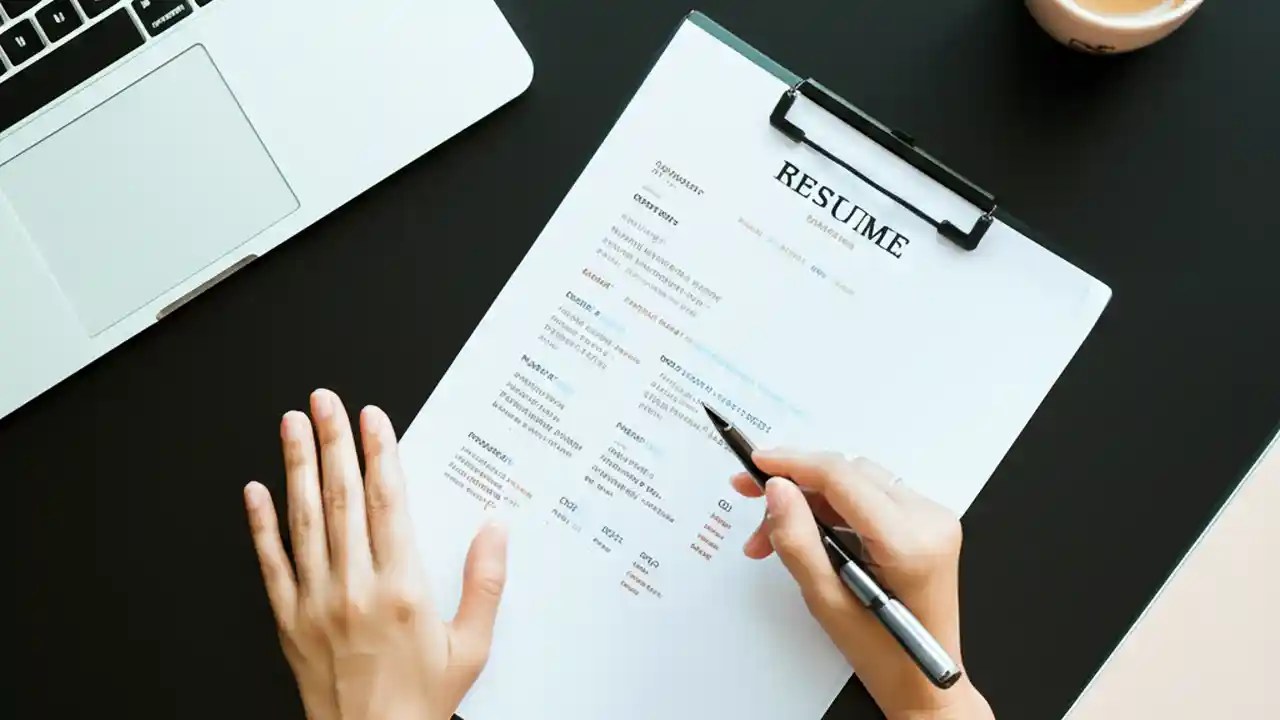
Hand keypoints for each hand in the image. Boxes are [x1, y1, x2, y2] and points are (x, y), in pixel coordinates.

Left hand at [244, 389, 507, 719]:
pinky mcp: (290, 620)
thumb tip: (496, 528)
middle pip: (342, 498)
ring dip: (296, 466)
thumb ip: (485, 582)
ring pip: (304, 520)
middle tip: (325, 401)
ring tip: (292, 425)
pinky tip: (255, 491)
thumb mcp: (471, 646)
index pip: (388, 503)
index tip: (373, 418)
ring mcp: (317, 602)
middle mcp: (355, 588)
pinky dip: (261, 524)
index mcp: (402, 590)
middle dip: (333, 442)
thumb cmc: (419, 701)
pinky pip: (271, 563)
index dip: (380, 453)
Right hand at [732, 450, 994, 719]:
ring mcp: (932, 519)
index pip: (843, 478)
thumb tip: (777, 490)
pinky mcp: (925, 524)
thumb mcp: (828, 602)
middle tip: (753, 507)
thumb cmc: (884, 654)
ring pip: (856, 482)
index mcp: (909, 542)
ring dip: (811, 502)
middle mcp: (929, 520)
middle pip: (848, 474)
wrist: (925, 683)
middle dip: (795, 487)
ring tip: (773, 538)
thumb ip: (798, 542)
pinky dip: (833, 510)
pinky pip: (870, 497)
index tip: (755, 462)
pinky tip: (807, 535)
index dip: (794, 464)